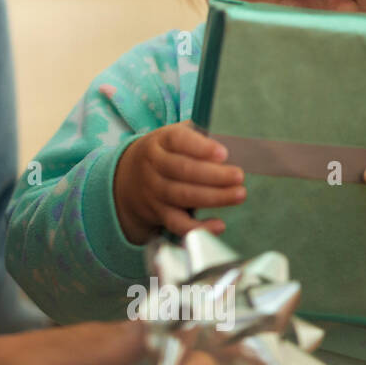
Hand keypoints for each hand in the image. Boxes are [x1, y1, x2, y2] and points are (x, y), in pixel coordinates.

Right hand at [114, 121, 245, 243]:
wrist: (127, 178)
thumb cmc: (164, 154)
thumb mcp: (173, 137)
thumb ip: (199, 138)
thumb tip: (237, 145)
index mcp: (160, 141)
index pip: (178, 140)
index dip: (201, 147)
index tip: (223, 153)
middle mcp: (153, 165)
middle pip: (182, 170)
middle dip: (214, 174)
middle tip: (238, 176)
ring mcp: (154, 191)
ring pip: (182, 195)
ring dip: (213, 197)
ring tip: (238, 194)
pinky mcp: (159, 213)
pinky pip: (177, 223)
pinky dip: (198, 227)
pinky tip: (218, 224)